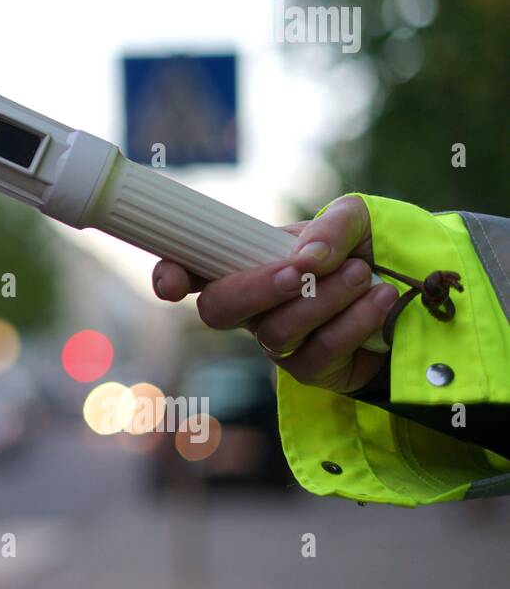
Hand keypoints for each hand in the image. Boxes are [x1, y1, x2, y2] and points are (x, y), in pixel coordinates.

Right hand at [150, 195, 399, 393]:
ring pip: (276, 329)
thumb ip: (331, 226)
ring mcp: (276, 340)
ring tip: (361, 273)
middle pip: (219, 309)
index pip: (191, 270)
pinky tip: (380, 298)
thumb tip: (308, 256)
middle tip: (300, 270)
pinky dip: (353, 321)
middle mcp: (250, 306)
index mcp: (245, 264)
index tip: (171, 284)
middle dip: (256, 289)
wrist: (417, 294)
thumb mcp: (357, 219)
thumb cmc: (368, 250)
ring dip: (322, 299)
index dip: (170, 276)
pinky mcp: (309, 368)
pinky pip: (318, 351)